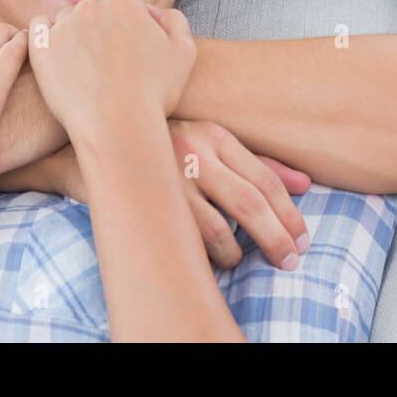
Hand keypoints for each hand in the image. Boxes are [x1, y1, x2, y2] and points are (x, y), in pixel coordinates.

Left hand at [27, 0, 194, 140]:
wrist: (118, 127)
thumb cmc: (154, 94)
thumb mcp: (184, 52)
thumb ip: (174, 21)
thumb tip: (154, 12)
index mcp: (124, 1)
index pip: (121, 8)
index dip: (126, 32)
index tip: (127, 56)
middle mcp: (90, 5)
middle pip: (92, 13)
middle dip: (98, 33)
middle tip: (105, 67)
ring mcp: (62, 25)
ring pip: (65, 22)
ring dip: (72, 38)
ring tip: (83, 70)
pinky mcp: (41, 47)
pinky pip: (37, 31)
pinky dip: (45, 40)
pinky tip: (57, 59)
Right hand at [47, 123, 310, 269]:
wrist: (92, 144)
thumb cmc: (156, 148)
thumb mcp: (206, 145)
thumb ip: (254, 162)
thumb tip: (304, 184)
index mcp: (213, 134)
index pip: (265, 178)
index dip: (289, 212)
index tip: (303, 237)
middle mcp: (194, 150)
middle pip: (252, 202)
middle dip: (278, 235)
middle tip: (291, 259)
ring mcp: (169, 176)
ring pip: (223, 225)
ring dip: (242, 252)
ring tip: (246, 262)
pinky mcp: (149, 199)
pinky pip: (190, 236)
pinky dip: (210, 254)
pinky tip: (216, 261)